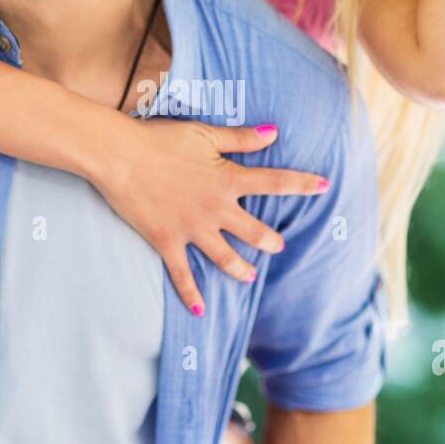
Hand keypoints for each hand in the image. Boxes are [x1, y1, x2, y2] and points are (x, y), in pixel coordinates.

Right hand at [94, 117, 328, 315]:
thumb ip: (241, 138)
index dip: (302, 184)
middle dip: (269, 240)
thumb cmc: (160, 138)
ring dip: (240, 269)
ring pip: (225, 257)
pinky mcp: (167, 242)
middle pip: (254, 230)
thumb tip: (274, 132)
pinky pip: (182, 275)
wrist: (119, 155)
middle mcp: (215, 208)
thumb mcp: (204, 133)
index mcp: (227, 179)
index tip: (325, 185)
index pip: (275, 182)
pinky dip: (191, 295)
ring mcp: (192, 228)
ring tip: (250, 276)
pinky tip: (200, 311)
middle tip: (277, 246)